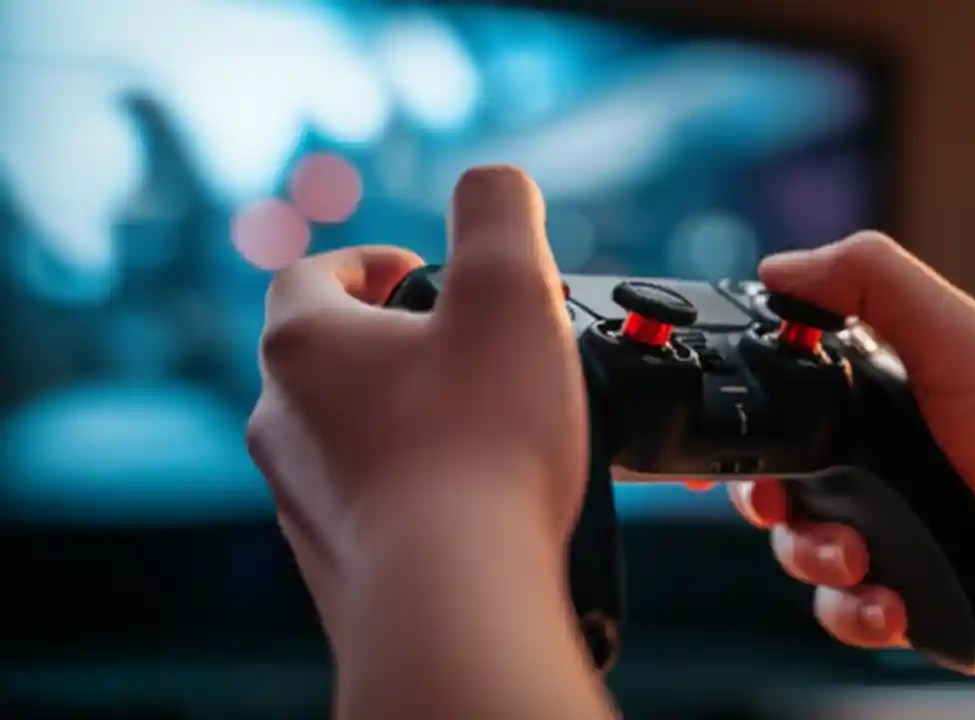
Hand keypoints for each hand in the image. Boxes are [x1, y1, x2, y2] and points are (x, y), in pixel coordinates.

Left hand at [247, 167, 609, 716]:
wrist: (457, 597)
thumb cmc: (479, 443)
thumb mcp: (508, 287)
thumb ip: (498, 208)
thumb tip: (493, 182)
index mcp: (304, 345)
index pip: (313, 275)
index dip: (373, 263)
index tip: (426, 276)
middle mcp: (282, 421)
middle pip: (330, 355)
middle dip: (398, 341)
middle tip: (469, 347)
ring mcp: (303, 497)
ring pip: (348, 431)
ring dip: (404, 413)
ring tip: (482, 421)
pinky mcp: (338, 559)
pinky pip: (371, 499)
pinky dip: (414, 482)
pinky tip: (474, 493)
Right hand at [730, 231, 974, 676]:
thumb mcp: (957, 339)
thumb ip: (873, 282)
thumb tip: (779, 267)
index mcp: (883, 397)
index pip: (786, 400)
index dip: (749, 416)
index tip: (726, 436)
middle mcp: (880, 462)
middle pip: (776, 481)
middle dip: (768, 501)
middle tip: (788, 505)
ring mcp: (892, 529)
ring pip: (800, 550)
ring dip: (814, 559)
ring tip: (861, 560)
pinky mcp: (906, 591)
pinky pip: (842, 608)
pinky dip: (855, 611)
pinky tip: (892, 605)